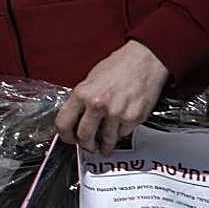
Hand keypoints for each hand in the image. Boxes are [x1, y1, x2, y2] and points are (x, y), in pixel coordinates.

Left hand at [56, 40, 170, 155]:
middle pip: (84, 136)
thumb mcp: (91, 79)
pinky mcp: (133, 118)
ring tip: (104, 147)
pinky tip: (120, 128)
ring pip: (106, 139)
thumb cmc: (119, 66)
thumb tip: (76, 118)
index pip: (63, 123)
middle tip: (88, 147)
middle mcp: (97, 105)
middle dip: (85, 145)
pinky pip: (123, 133)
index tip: (69, 138)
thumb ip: (82, 100)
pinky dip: (121, 133)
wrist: (144, 61)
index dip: (65, 135)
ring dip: (105, 145)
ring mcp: (116, 113)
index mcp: (82, 94)